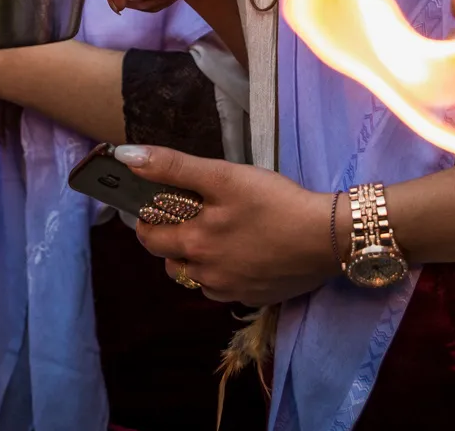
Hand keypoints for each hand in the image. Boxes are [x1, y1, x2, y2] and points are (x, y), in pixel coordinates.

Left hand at [118, 144, 334, 304]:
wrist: (328, 238)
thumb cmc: (275, 201)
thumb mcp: (223, 175)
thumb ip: (173, 167)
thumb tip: (126, 158)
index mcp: (194, 243)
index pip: (148, 236)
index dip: (146, 219)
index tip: (153, 206)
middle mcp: (206, 273)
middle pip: (168, 261)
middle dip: (167, 239)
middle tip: (184, 217)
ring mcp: (230, 289)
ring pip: (195, 278)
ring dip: (193, 259)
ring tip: (213, 235)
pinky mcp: (253, 297)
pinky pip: (222, 288)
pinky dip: (221, 272)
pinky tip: (239, 253)